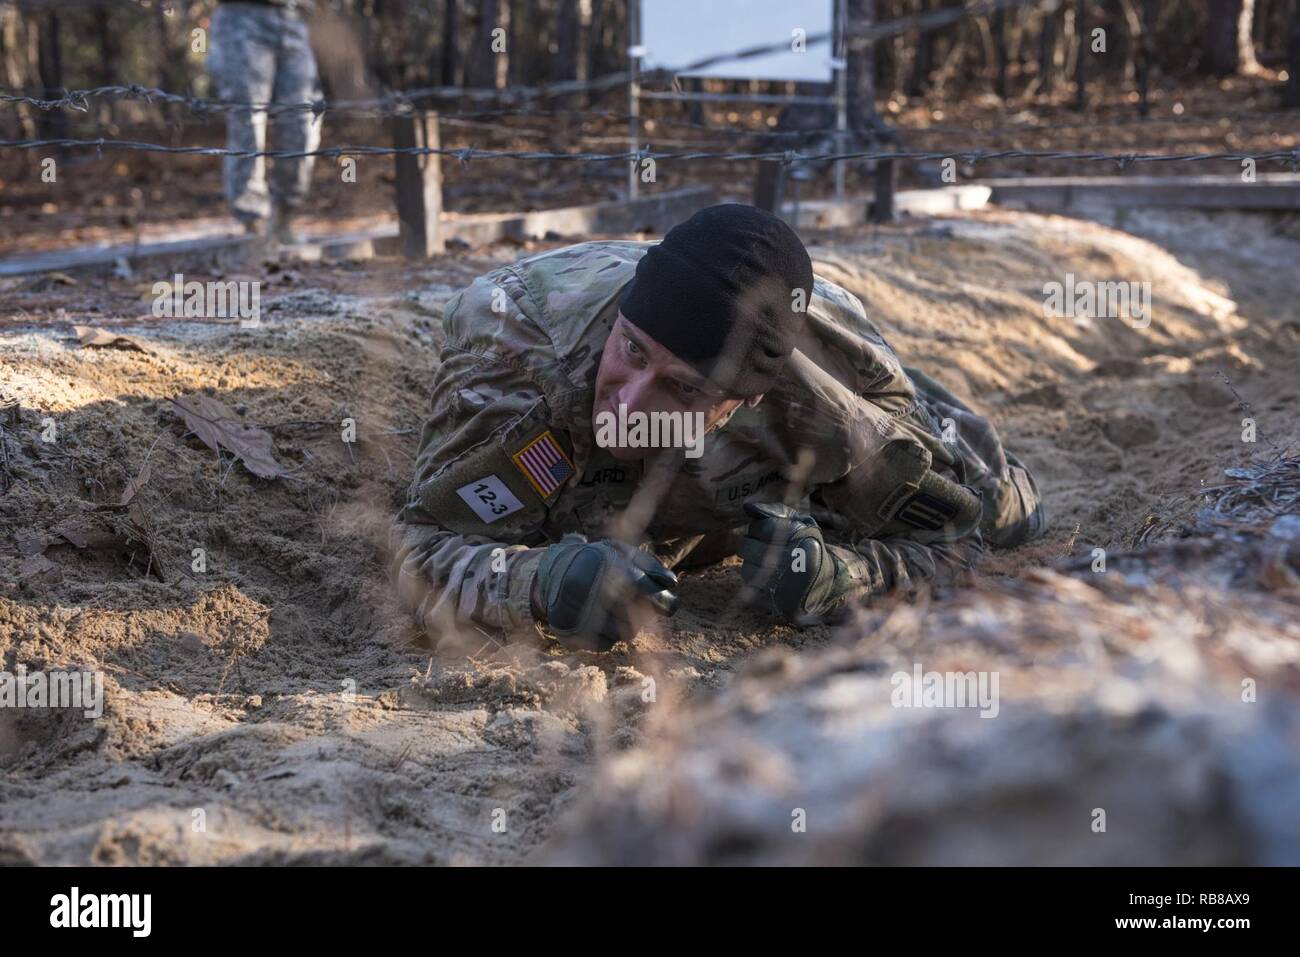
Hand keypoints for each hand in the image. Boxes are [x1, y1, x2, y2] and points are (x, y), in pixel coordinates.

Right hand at [533, 534, 679, 650]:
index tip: (668, 603)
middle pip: (639, 618)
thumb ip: (648, 564)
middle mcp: (592, 592)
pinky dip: (608, 635)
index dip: (663, 599)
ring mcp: (580, 616)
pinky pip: (606, 645)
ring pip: (625, 634)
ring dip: (627, 624)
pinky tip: (600, 619)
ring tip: (615, 608)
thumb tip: (671, 583)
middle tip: (637, 605)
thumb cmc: (595, 560)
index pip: (647, 590)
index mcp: (606, 568)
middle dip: (644, 613)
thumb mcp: (619, 551)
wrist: (551, 572)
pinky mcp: (571, 635)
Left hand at [739, 502, 844, 623]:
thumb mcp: (803, 524)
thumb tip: (748, 506)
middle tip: (765, 545)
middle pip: (747, 547)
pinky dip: (755, 579)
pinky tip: (768, 575)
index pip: (760, 528)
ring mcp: (779, 585)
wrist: (825, 583)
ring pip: (745, 567)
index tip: (770, 531)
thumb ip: (777, 511)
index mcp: (799, 541)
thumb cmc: (809, 547)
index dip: (761, 527)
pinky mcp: (772, 601)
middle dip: (753, 543)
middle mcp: (788, 563)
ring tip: (768, 561)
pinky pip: (750, 585)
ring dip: (752, 562)